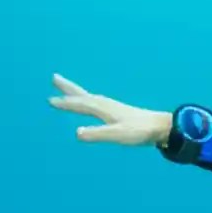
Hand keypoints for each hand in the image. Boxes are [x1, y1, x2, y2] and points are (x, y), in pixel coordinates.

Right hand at [48, 74, 171, 145]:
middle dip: (68, 88)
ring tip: (66, 89)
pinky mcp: (118, 112)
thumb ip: (97, 134)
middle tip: (54, 77)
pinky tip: (91, 103)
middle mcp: (106, 104)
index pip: (80, 104)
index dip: (65, 103)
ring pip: (89, 97)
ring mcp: (112, 107)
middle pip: (83, 94)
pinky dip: (88, 100)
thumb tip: (76, 133)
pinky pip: (97, 103)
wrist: (160, 127)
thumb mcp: (117, 135)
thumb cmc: (139, 132)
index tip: (50, 101)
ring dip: (76, 92)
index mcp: (103, 108)